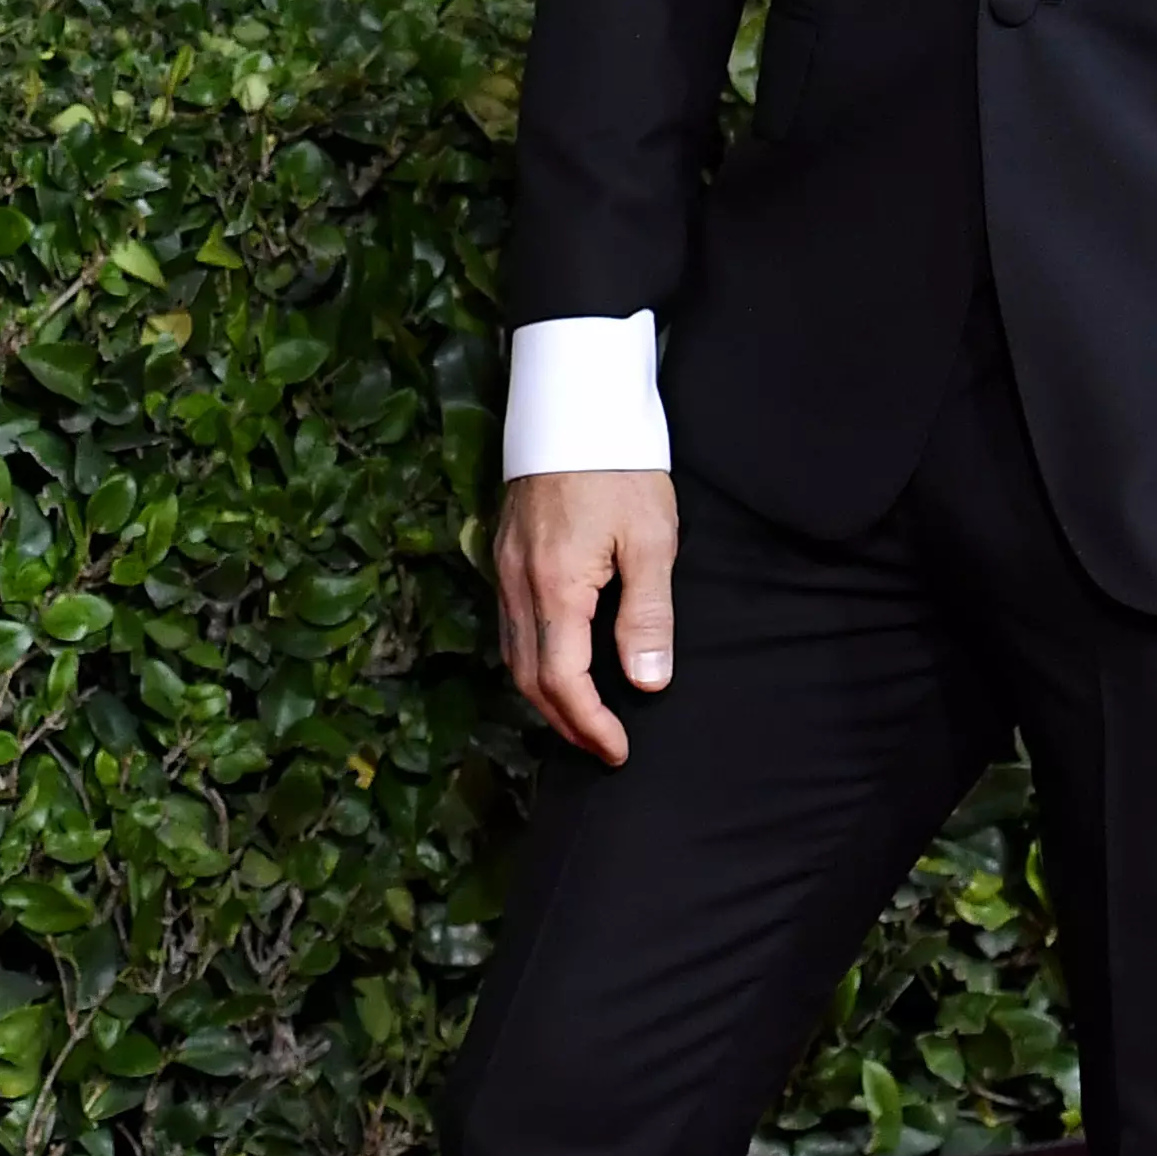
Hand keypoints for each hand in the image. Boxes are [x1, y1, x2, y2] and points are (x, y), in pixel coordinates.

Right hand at [494, 469, 680, 765]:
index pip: (563, 680)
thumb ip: (648, 615)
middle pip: (528, 678)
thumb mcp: (652, 540)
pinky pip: (508, 626)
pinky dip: (532, 661)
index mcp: (557, 585)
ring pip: (512, 655)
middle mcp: (518, 583)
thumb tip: (647, 682)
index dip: (589, 724)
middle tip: (604, 746)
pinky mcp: (503, 553)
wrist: (574, 405)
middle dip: (565, 721)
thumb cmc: (620, 468)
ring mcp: (504, 568)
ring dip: (545, 696)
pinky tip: (560, 663)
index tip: (618, 749)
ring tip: (586, 716)